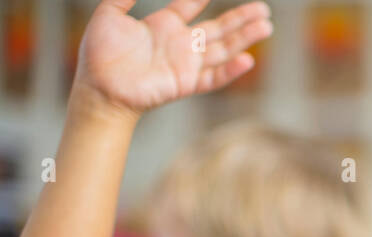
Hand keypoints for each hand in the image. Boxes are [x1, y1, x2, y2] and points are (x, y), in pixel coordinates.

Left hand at [74, 0, 271, 115]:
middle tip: (264, 8)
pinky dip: (231, 71)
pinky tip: (247, 60)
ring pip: (223, 49)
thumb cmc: (100, 53)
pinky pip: (214, 78)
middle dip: (242, 18)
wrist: (99, 88)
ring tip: (266, 26)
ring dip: (245, 38)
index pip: (192, 5)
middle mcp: (181, 44)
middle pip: (219, 28)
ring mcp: (187, 64)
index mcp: (165, 25)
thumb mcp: (109, 13)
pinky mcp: (187, 84)